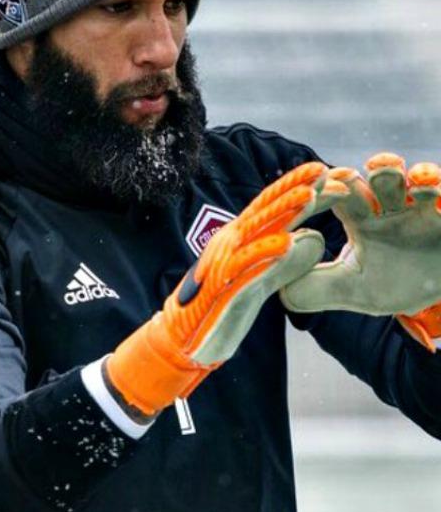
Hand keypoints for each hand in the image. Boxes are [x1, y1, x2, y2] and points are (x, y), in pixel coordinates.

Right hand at [106, 162, 333, 415]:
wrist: (183, 340)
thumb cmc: (221, 309)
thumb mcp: (262, 281)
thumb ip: (287, 261)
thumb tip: (314, 238)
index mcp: (241, 240)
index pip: (271, 209)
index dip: (296, 188)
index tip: (328, 173)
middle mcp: (230, 243)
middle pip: (265, 211)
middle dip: (293, 188)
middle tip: (323, 171)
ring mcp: (224, 262)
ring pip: (256, 231)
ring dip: (282, 212)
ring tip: (309, 195)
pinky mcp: (221, 285)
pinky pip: (246, 265)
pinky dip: (265, 252)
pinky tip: (287, 242)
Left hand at [280, 153, 440, 348]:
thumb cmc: (396, 283)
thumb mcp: (353, 289)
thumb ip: (314, 288)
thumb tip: (275, 286)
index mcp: (360, 217)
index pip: (337, 195)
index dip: (324, 191)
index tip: (311, 191)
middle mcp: (392, 207)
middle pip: (375, 180)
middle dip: (368, 174)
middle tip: (347, 177)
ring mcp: (427, 209)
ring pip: (417, 180)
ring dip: (412, 174)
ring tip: (403, 176)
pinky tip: (431, 191)